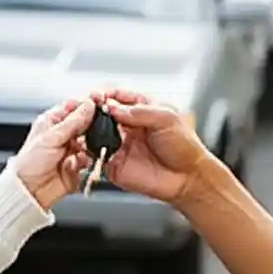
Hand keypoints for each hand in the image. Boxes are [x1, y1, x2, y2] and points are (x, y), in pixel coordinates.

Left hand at [13, 98, 95, 208]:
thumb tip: (88, 105)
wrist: (29, 191)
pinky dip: (84, 161)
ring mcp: (70, 150)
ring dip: (86, 146)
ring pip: (89, 142)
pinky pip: (88, 159)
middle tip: (87, 133)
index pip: (73, 107)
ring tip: (77, 151)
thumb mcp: (51, 137)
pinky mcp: (76, 166)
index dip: (86, 105)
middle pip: (85, 124)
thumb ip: (73, 122)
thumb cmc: (29, 164)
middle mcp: (62, 135)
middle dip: (89, 129)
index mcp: (52, 123)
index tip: (98, 104)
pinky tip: (74, 164)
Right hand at [90, 88, 215, 204]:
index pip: (117, 97)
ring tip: (84, 123)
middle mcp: (127, 126)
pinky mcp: (113, 163)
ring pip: (94, 132)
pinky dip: (87, 149)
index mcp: (141, 110)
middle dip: (92, 109)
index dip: (106, 94)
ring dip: (86, 127)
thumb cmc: (184, 148)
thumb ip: (139, 111)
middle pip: (102, 113)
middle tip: (86, 108)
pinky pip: (95, 155)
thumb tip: (113, 107)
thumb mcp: (166, 118)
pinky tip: (87, 143)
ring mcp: (119, 144)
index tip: (97, 96)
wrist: (187, 179)